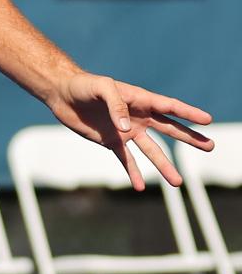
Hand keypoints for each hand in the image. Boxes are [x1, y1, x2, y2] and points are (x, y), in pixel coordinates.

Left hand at [48, 72, 212, 189]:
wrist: (64, 95)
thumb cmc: (84, 85)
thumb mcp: (101, 88)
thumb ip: (116, 105)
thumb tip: (126, 128)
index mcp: (140, 99)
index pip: (170, 107)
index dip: (188, 113)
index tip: (207, 120)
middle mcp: (139, 117)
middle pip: (170, 129)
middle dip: (189, 138)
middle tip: (209, 146)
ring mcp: (127, 131)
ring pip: (152, 150)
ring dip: (165, 165)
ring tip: (178, 182)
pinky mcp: (112, 142)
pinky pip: (126, 160)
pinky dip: (133, 173)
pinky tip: (141, 187)